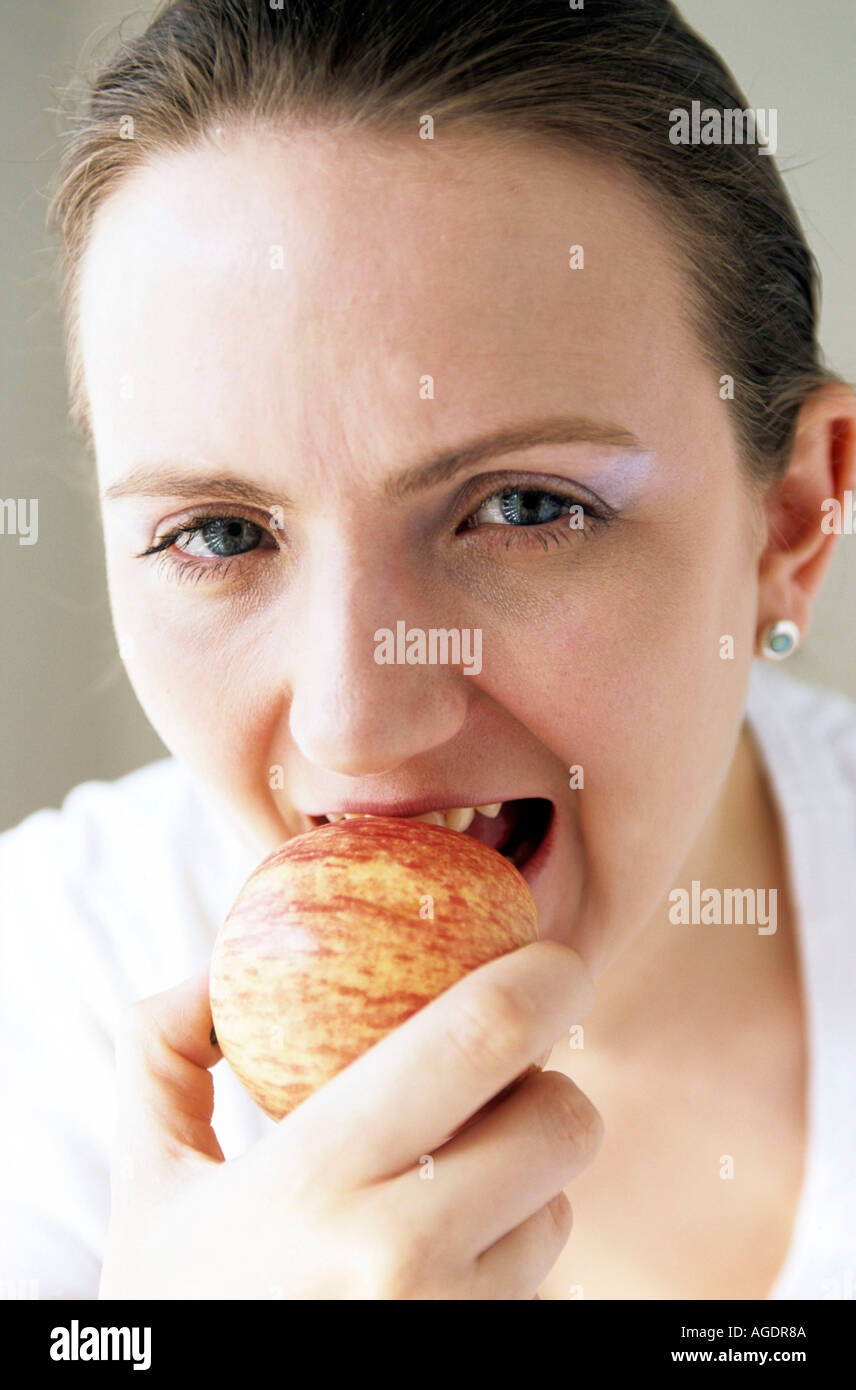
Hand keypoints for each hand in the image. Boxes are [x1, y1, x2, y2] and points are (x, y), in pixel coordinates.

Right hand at [98, 939, 601, 1298]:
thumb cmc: (176, 1300)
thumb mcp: (148, 1176)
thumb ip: (163, 1048)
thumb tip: (215, 968)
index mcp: (316, 1177)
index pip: (478, 1036)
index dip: (540, 977)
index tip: (547, 959)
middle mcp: (401, 1256)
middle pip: (559, 1119)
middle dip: (547, 1078)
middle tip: (503, 1072)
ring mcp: (453, 1322)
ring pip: (560, 1203)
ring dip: (529, 1172)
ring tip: (449, 1178)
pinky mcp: (480, 1359)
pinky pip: (541, 1280)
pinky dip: (513, 1244)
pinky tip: (448, 1248)